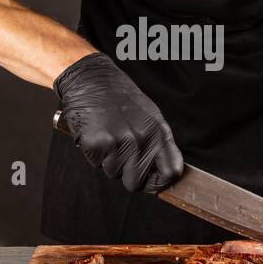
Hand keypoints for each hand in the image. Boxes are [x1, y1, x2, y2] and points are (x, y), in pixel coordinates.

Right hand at [54, 52, 183, 193]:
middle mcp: (141, 139)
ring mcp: (119, 142)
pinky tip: (97, 135)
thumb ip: (158, 144)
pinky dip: (95, 155)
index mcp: (158, 132)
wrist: (91, 80)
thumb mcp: (150, 117)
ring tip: (108, 138)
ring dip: (109, 162)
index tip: (151, 183)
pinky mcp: (97, 145)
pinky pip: (97, 165)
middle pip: (136, 183)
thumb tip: (165, 173)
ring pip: (114, 175)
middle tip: (121, 156)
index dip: (159, 183)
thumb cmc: (119, 98)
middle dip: (127, 175)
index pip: (170, 172)